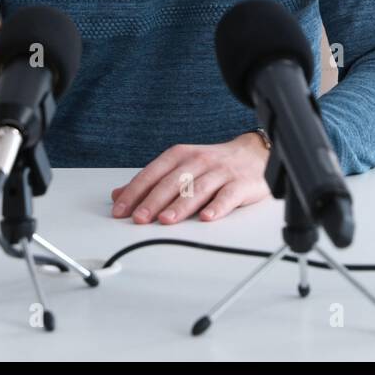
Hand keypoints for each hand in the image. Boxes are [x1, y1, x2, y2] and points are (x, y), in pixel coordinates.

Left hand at [109, 134, 270, 224]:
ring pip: (198, 189)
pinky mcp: (241, 184)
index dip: (135, 191)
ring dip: (180, 205)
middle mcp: (199, 161)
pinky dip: (217, 207)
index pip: (153, 173)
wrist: (254, 154)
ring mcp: (220, 172)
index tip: (121, 210)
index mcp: (180, 156)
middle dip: (154, 201)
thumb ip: (151, 181)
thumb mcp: (180, 166)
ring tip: (166, 220)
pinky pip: (228, 196)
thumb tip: (119, 194)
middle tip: (139, 218)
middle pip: (173, 182)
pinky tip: (207, 217)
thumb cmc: (214, 164)